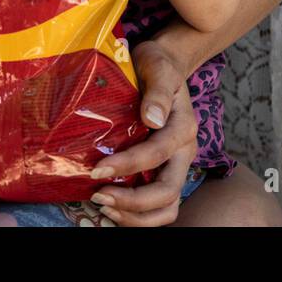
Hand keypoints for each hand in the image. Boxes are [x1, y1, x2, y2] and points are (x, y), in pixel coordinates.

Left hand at [88, 39, 197, 225]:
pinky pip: (158, 206)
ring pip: (167, 207)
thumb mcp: (157, 67)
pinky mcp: (165, 172)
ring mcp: (176, 165)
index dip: (128, 166)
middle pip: (167, 192)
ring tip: (105, 210)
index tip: (97, 171)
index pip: (157, 154)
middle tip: (98, 197)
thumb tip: (153, 118)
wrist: (164, 66)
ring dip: (136, 216)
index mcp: (183, 127)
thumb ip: (157, 91)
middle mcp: (184, 152)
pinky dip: (137, 215)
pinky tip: (112, 210)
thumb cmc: (156, 65)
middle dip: (132, 202)